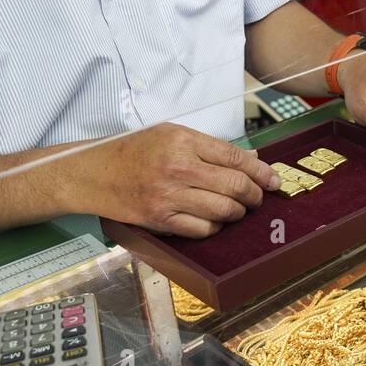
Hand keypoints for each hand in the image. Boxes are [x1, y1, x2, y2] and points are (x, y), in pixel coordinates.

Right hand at [74, 123, 278, 237]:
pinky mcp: (160, 220)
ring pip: (223, 211)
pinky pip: (202, 230)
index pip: (236, 158)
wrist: (93, 172)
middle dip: (254, 195)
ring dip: (237, 213)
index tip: (273, 180)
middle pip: (235, 186)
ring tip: (236, 209)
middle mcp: (177, 168)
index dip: (262, 172)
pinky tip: (213, 220)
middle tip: (257, 198)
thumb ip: (209, 147)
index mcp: (182, 141)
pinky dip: (215, 228)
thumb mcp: (171, 134)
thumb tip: (250, 161)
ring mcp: (168, 196)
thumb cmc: (133, 150)